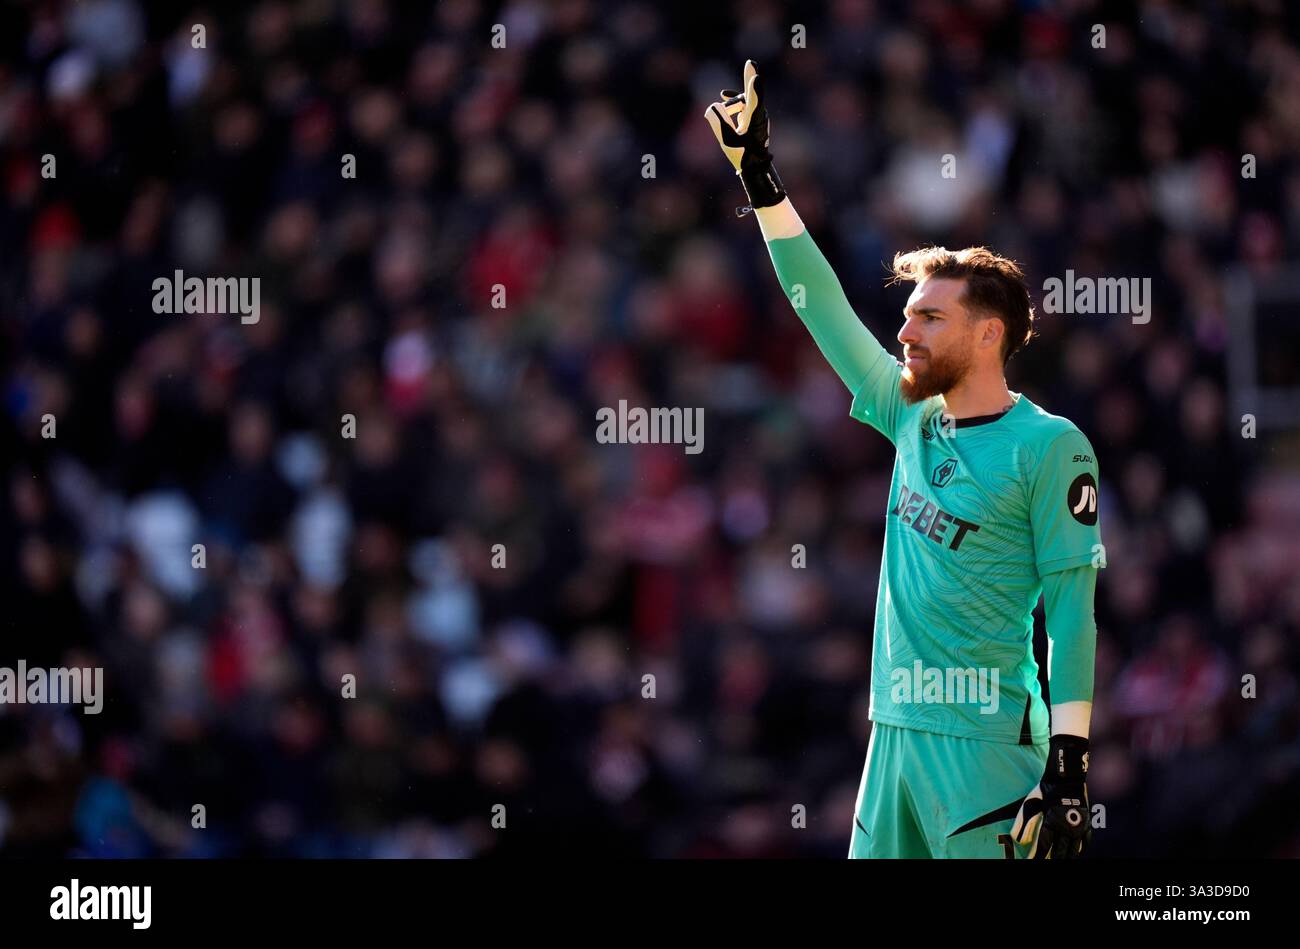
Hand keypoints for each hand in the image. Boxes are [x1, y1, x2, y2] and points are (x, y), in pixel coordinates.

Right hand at [702, 60, 785, 214]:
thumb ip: (717, 120)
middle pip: (748, 96)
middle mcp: (758, 114)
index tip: (755, 77)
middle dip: (748, 79)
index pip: (754, 101)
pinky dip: (732, 104)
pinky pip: (741, 105)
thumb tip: (714, 106)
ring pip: (740, 102)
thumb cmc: (742, 155)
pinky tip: (723, 96)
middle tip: (751, 63)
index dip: (753, 88)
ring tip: (722, 106)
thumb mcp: (725, 139)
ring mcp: (757, 114)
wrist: (754, 167)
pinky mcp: (753, 116)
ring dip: (730, 106)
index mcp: (755, 120)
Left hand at [1011, 735, 1091, 858]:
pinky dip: (1080, 850)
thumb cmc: (1045, 790)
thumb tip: (1017, 840)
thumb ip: (1023, 823)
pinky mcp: (1086, 823)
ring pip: (1074, 851)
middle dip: (1053, 860)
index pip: (1044, 848)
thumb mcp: (1030, 804)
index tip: (1033, 862)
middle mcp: (1067, 827)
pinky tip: (1075, 853)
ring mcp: (1079, 826)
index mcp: (1052, 822)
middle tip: (1046, 862)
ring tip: (1060, 860)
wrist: (1066, 777)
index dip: (1038, 857)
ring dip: (1066, 857)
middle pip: (1060, 853)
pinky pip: (1085, 842)